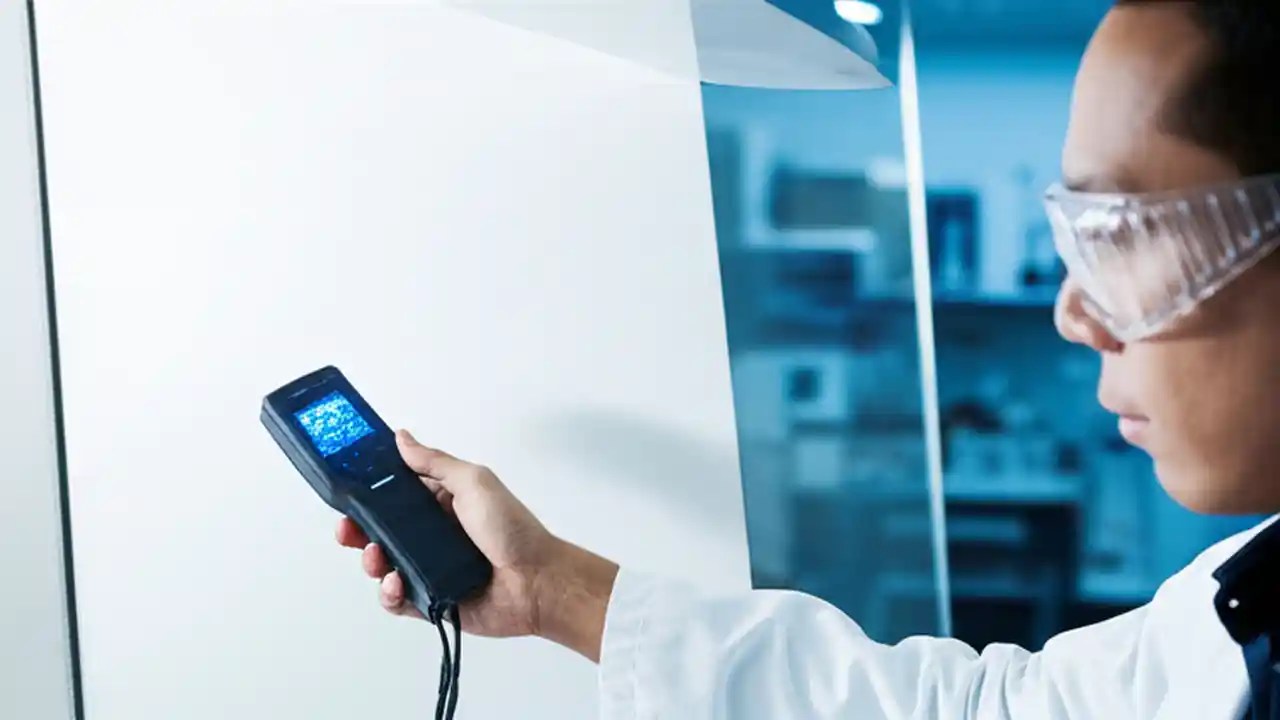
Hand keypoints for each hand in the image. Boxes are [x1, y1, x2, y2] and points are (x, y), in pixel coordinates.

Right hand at [335, 430, 618, 659]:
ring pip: (383, 565)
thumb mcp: (474, 482)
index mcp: (441, 502)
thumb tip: (403, 438)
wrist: (537, 582)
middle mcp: (433, 534)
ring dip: (372, 562)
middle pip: (380, 531)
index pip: (393, 494)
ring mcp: (430, 567)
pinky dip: (390, 594)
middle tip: (349, 530)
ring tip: (378, 558)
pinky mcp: (432, 599)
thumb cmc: (514, 530)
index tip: (347, 491)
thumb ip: (434, 463)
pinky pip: (397, 600)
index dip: (368, 493)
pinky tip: (397, 585)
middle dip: (358, 530)